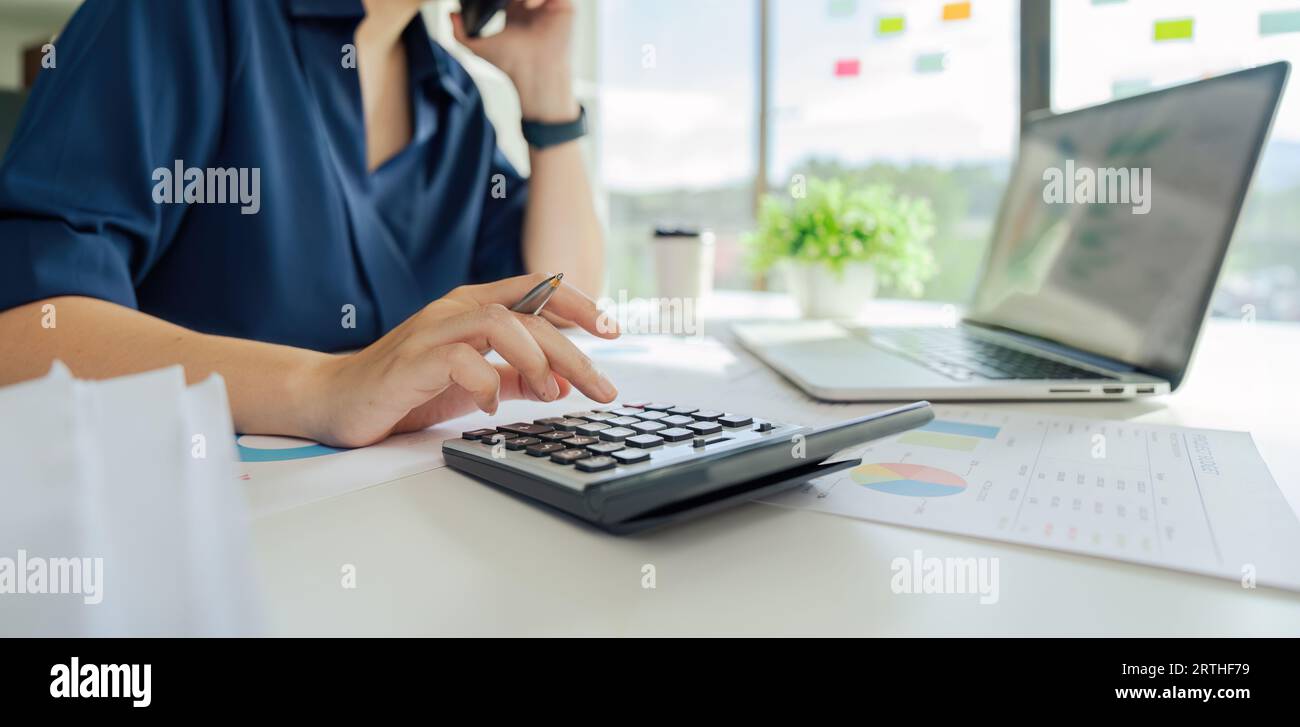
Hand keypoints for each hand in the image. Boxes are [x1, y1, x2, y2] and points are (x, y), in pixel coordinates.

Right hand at [301, 273, 618, 447]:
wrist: (335, 400)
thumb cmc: (405, 389)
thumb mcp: (474, 383)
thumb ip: (514, 378)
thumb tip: (562, 384)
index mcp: (474, 308)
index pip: (536, 290)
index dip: (579, 305)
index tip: (613, 330)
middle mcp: (455, 311)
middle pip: (530, 316)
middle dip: (574, 353)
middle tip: (602, 388)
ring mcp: (431, 332)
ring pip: (499, 324)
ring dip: (535, 361)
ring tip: (547, 394)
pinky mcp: (410, 362)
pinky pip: (459, 360)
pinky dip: (486, 383)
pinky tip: (493, 408)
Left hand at [451, 0, 580, 121]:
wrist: (533, 73)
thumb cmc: (509, 64)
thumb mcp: (478, 47)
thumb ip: (459, 33)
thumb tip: (450, 14)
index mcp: (515, 12)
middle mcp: (533, 7)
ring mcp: (549, 5)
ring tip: (519, 2)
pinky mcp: (564, 7)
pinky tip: (530, 5)